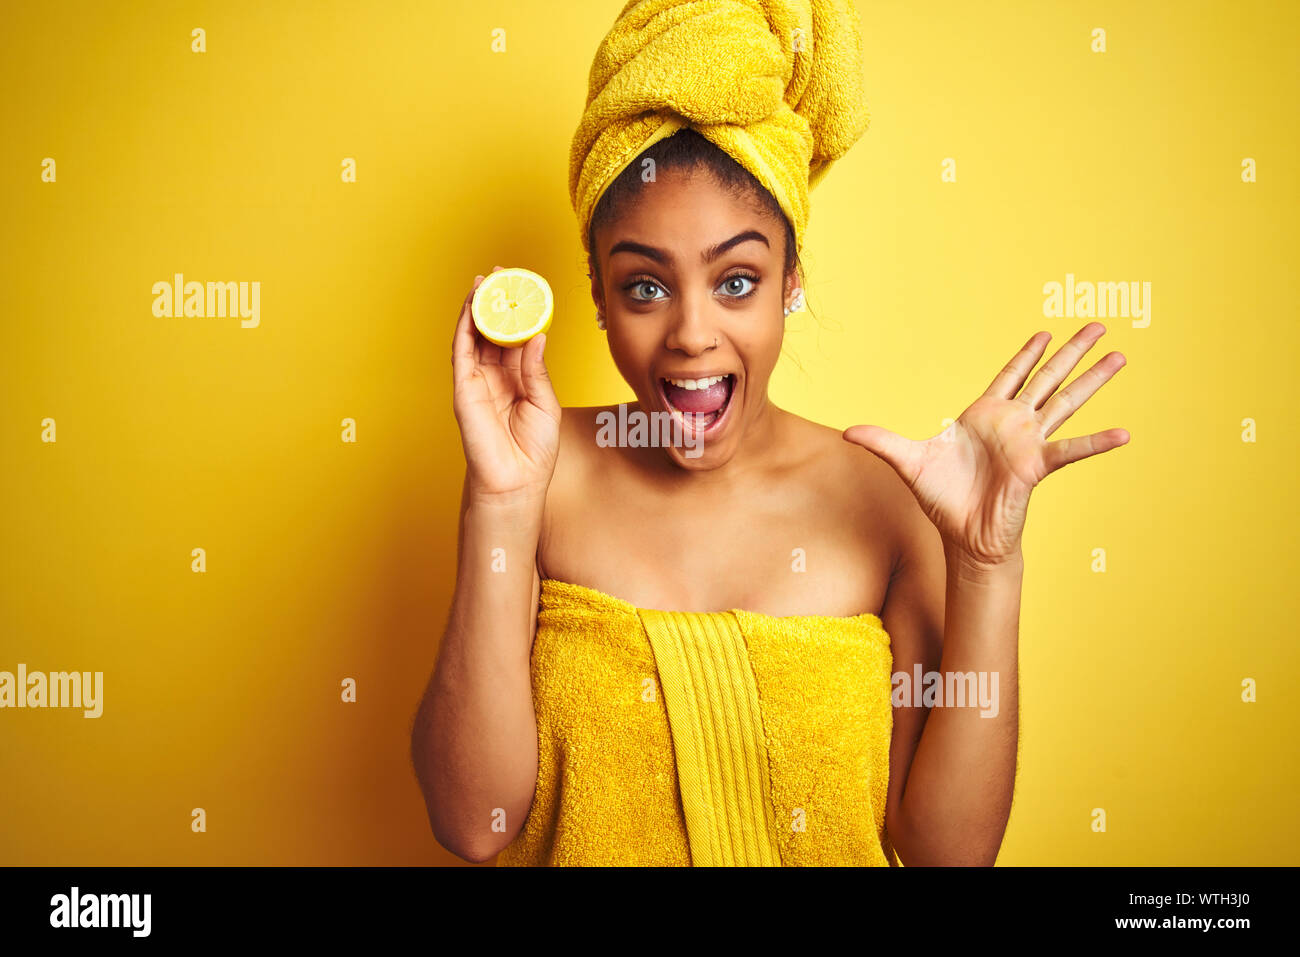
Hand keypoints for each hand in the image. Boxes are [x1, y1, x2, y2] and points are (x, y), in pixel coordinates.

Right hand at [451, 267, 560, 504]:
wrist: (517, 482)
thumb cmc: (534, 451)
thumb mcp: (545, 402)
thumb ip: (536, 368)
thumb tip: (536, 335)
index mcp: (518, 377)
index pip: (516, 336)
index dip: (518, 312)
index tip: (524, 286)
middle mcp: (495, 375)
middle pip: (493, 330)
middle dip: (496, 302)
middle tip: (502, 273)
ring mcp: (477, 381)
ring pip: (474, 336)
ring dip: (477, 308)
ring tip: (485, 282)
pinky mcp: (463, 390)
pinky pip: (461, 352)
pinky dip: (464, 328)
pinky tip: (471, 308)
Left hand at [843, 322, 1128, 565]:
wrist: (962, 536)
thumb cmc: (941, 499)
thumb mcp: (907, 463)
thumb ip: (881, 442)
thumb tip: (847, 431)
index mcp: (984, 416)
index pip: (1010, 376)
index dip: (1027, 354)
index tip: (1046, 332)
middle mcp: (1012, 424)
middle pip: (1047, 379)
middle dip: (1071, 352)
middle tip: (1099, 325)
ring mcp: (1028, 443)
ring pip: (1065, 402)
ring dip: (1093, 380)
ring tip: (1121, 357)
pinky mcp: (1036, 466)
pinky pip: (1070, 450)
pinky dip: (1096, 442)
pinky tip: (1123, 433)